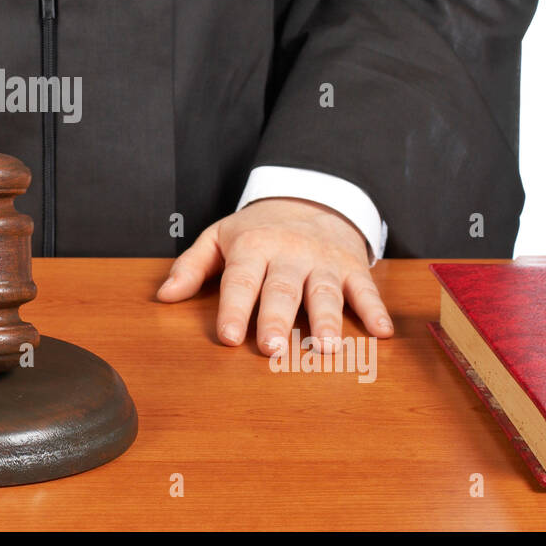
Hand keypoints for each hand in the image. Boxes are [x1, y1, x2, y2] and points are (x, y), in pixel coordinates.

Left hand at [156, 197, 392, 352]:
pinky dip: (375, 310)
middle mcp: (289, 253)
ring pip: (323, 291)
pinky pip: (365, 288)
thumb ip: (191, 267)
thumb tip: (163, 296)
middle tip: (272, 349)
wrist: (310, 197)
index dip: (234, 309)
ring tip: (325, 347)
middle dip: (276, 319)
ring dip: (326, 320)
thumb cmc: (258, 228)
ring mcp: (323, 260)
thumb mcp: (219, 237)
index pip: (241, 280)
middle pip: (281, 288)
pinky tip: (382, 332)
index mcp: (253, 245)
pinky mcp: (352, 266)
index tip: (228, 337)